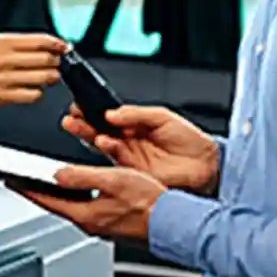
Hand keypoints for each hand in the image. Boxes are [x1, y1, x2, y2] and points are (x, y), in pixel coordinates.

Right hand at [0, 33, 67, 106]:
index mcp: (5, 42)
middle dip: (57, 62)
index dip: (58, 45)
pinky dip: (38, 92)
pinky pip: (32, 95)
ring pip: (43, 78)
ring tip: (47, 76)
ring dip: (51, 78)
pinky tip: (32, 89)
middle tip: (56, 64)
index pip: (42, 41)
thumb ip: (22, 43)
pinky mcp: (3, 96)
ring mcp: (5, 78)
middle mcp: (6, 59)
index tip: (64, 48)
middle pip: (46, 60)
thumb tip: (50, 45)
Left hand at [10, 165, 166, 243]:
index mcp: (85, 215)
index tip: (11, 181)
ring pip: (70, 207)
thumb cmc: (150, 204)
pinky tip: (78, 190)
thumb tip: (58, 174)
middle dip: (38, 192)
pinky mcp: (110, 224)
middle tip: (23, 180)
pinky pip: (85, 209)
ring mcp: (100, 225)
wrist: (174, 223)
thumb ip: (82, 177)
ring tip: (45, 182)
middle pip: (55, 205)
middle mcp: (90, 223)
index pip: (46, 202)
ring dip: (57, 195)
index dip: (27, 190)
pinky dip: (75, 198)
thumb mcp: (113, 181)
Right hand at [62, 104, 220, 194]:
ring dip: (88, 135)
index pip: (108, 118)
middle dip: (82, 123)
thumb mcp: (162, 117)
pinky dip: (107, 148)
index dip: (93, 111)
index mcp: (136, 126)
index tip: (79, 105)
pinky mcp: (133, 171)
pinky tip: (103, 140)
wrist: (206, 165)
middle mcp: (129, 142)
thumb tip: (112, 112)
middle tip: (70, 117)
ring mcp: (130, 157)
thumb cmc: (191, 141)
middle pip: (99, 130)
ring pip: (102, 144)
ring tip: (77, 126)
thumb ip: (136, 113)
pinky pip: (114, 159)